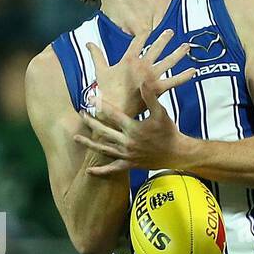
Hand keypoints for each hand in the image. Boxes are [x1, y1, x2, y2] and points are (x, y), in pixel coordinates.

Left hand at [73, 77, 191, 175]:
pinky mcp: (130, 164)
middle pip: (104, 131)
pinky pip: (113, 168)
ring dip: (89, 143)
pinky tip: (89, 171)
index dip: (100, 104)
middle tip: (81, 113)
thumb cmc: (169, 131)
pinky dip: (101, 170)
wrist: (177, 153)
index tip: (89, 97)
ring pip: (104, 149)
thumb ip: (150, 97)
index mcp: (133, 128)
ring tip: (76, 137)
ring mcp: (127, 154)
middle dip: (91, 122)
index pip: (112, 114)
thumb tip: (143, 81)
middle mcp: (128, 142)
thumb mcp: (161, 112)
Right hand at [85, 27, 193, 117]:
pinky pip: (174, 81)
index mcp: (129, 58)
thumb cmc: (106, 90)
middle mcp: (142, 64)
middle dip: (164, 39)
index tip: (149, 29)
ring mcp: (151, 76)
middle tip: (171, 31)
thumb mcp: (100, 70)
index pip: (138, 41)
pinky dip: (184, 76)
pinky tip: (194, 71)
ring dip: (178, 53)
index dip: (144, 34)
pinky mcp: (158, 88)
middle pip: (156, 48)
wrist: (113, 108)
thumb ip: (96, 55)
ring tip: (187, 47)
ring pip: (168, 61)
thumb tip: (88, 42)